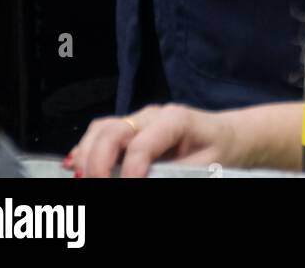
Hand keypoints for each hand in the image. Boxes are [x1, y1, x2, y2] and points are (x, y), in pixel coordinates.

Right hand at [69, 105, 241, 178]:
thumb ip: (175, 176)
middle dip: (98, 162)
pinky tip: (77, 167)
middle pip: (112, 131)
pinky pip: (101, 133)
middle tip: (93, 186)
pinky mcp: (131, 130)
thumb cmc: (218, 152)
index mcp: (174, 120)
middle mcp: (151, 115)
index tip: (128, 189)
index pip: (141, 144)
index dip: (130, 172)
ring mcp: (138, 120)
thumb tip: (144, 181)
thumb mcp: (205, 168)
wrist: (227, 137)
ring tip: (82, 179)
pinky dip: (87, 150)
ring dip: (87, 155)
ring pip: (100, 129)